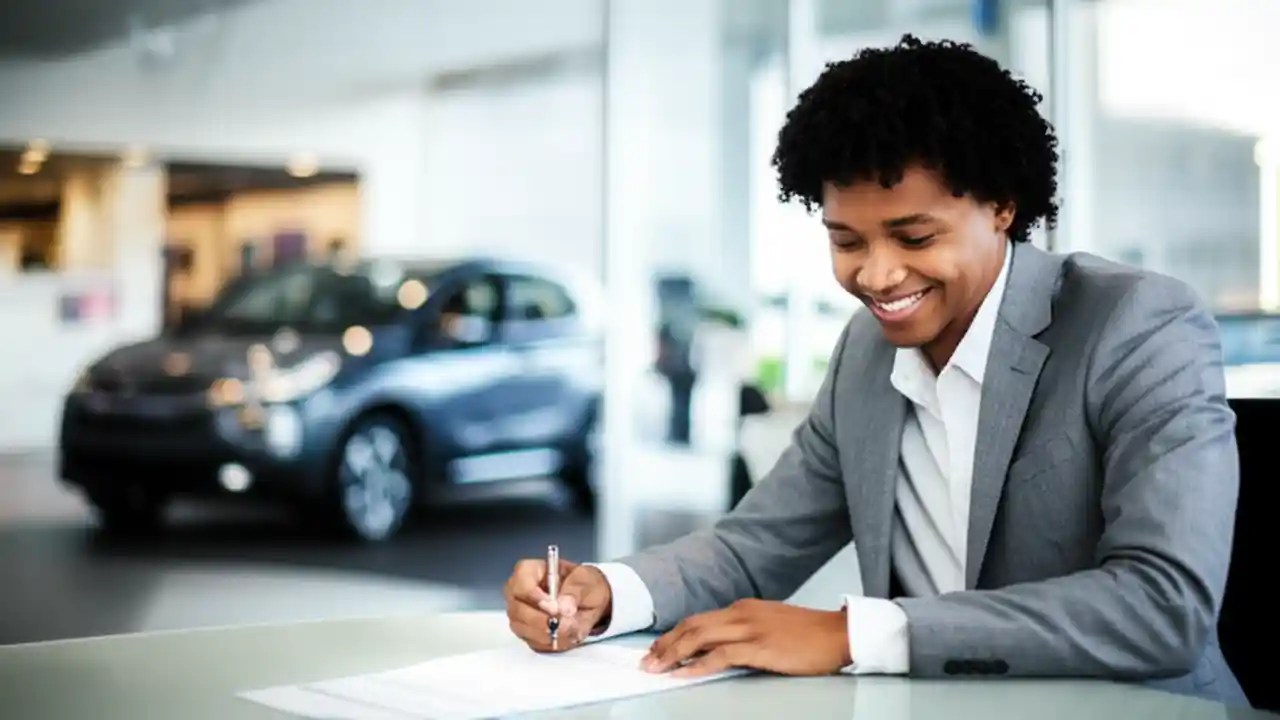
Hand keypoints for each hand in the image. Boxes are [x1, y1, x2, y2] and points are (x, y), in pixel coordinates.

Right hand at [503, 557, 612, 652]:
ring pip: (523, 629)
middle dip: (543, 621)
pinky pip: (534, 643)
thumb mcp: (586, 580)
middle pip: (517, 610)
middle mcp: (518, 593)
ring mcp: (520, 615)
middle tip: (566, 622)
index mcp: (529, 571)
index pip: (520, 583)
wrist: (589, 602)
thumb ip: (575, 590)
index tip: (554, 608)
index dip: (534, 597)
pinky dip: (553, 642)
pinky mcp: (527, 634)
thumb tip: (564, 605)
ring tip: (572, 628)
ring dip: (550, 633)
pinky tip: (567, 635)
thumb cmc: (583, 584)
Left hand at [641, 599, 850, 677]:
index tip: (658, 649)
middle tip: (647, 661)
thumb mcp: (770, 626)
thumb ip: (744, 632)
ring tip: (657, 668)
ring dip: (673, 653)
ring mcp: (750, 628)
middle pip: (692, 625)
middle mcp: (742, 613)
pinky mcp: (760, 646)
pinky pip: (721, 655)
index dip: (674, 635)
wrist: (838, 634)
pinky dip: (698, 664)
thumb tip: (718, 649)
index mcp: (743, 608)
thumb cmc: (808, 634)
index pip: (699, 619)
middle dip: (665, 644)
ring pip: (700, 636)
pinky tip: (685, 672)